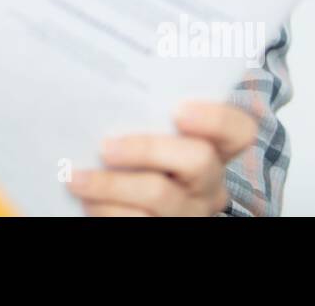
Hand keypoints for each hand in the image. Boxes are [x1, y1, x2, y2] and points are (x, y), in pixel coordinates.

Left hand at [66, 101, 258, 215]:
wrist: (128, 203)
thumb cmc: (133, 159)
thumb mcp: (148, 136)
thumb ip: (144, 114)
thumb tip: (107, 85)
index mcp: (212, 150)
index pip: (238, 130)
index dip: (216, 119)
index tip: (179, 110)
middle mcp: (208, 184)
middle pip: (198, 160)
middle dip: (147, 149)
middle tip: (106, 146)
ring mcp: (189, 212)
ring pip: (160, 195)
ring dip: (111, 185)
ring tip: (76, 177)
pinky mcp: (163, 229)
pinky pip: (136, 221)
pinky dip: (105, 210)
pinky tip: (85, 200)